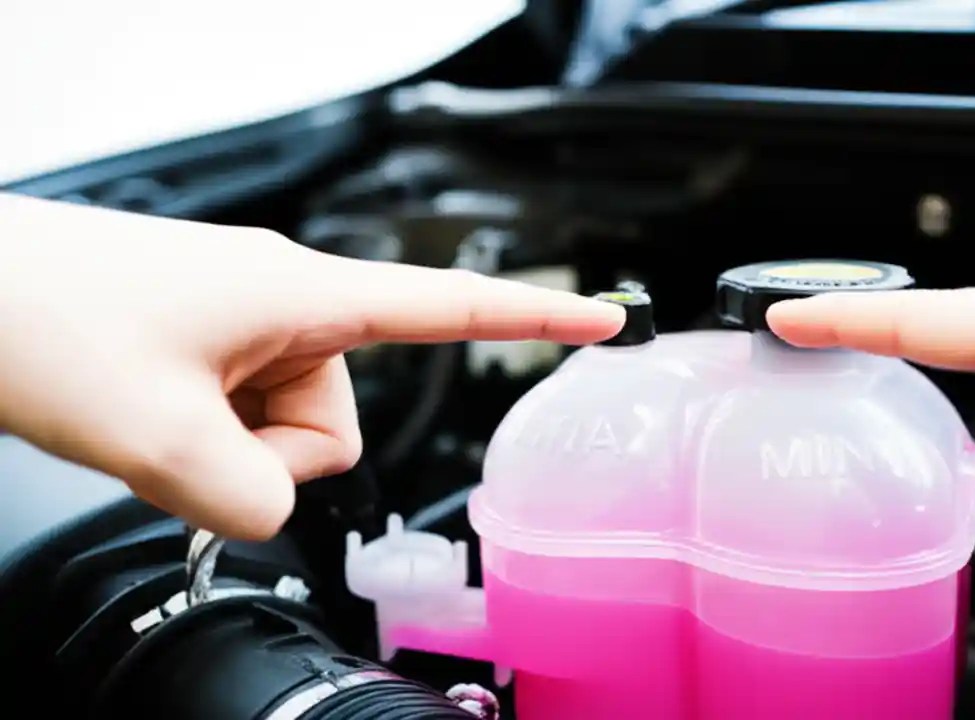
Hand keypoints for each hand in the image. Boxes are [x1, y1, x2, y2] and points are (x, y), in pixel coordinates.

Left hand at [0, 194, 622, 539]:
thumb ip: (254, 498)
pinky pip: (240, 411)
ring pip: (282, 427)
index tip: (604, 318)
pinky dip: (198, 431)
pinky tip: (148, 409)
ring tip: (153, 416)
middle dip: (267, 454)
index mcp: (301, 296)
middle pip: (335, 420)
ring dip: (223, 446)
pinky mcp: (206, 335)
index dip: (535, 316)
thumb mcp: (157, 438)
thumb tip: (275, 504)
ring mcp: (242, 318)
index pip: (447, 308)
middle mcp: (282, 300)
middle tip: (184, 435)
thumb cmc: (40, 317)